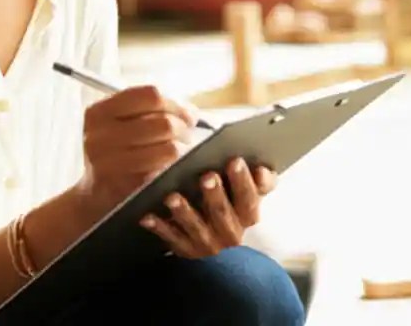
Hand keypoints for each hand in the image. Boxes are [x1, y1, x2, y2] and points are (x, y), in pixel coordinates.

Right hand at [76, 86, 198, 214]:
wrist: (95, 194)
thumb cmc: (117, 151)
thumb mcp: (119, 123)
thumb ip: (149, 110)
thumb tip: (191, 111)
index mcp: (99, 112)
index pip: (150, 95)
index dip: (176, 104)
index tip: (187, 115)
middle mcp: (100, 135)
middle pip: (163, 123)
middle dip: (184, 129)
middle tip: (187, 136)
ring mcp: (110, 163)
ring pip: (169, 149)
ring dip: (182, 151)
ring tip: (180, 152)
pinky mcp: (125, 186)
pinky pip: (164, 172)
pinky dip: (172, 169)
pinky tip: (169, 167)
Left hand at [139, 158, 276, 258]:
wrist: (213, 227)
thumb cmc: (230, 196)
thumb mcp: (248, 187)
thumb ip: (260, 178)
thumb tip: (262, 170)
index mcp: (249, 215)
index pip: (249, 199)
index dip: (243, 181)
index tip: (234, 160)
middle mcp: (231, 234)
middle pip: (223, 214)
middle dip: (215, 195)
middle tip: (206, 176)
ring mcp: (208, 244)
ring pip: (196, 228)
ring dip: (184, 212)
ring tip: (172, 197)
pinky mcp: (186, 250)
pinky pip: (171, 239)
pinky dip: (159, 227)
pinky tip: (147, 216)